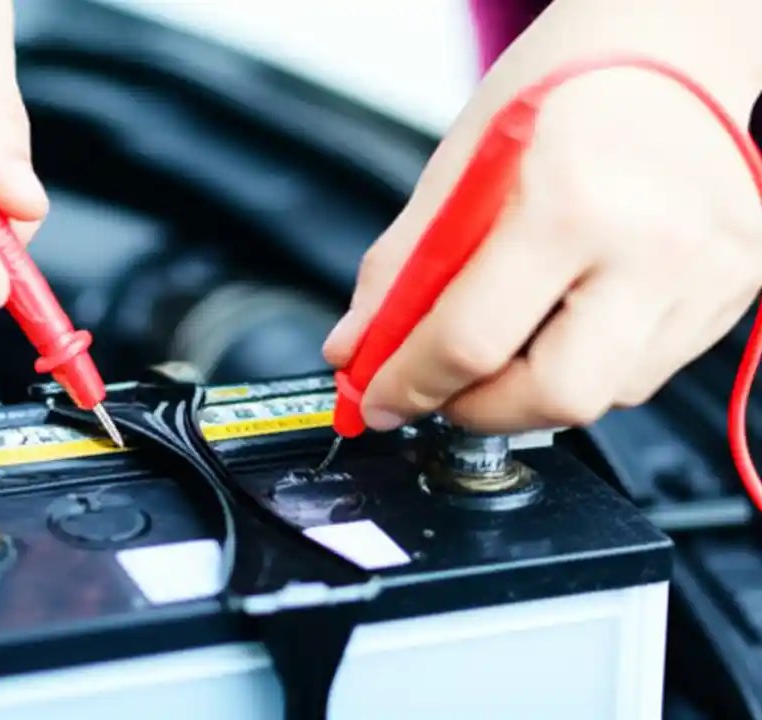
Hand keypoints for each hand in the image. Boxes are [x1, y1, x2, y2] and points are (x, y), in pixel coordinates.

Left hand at [323, 65, 761, 433]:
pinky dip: (590, 363)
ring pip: (605, 396)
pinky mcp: (738, 286)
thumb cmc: (568, 82)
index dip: (408, 384)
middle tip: (441, 387)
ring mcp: (709, 272)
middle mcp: (654, 247)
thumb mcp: (461, 160)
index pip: (470, 341)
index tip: (377, 398)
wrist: (675, 38)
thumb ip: (403, 267)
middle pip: (553, 397)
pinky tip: (568, 312)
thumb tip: (359, 349)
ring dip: (534, 390)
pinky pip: (649, 369)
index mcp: (572, 204)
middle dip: (477, 410)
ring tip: (507, 332)